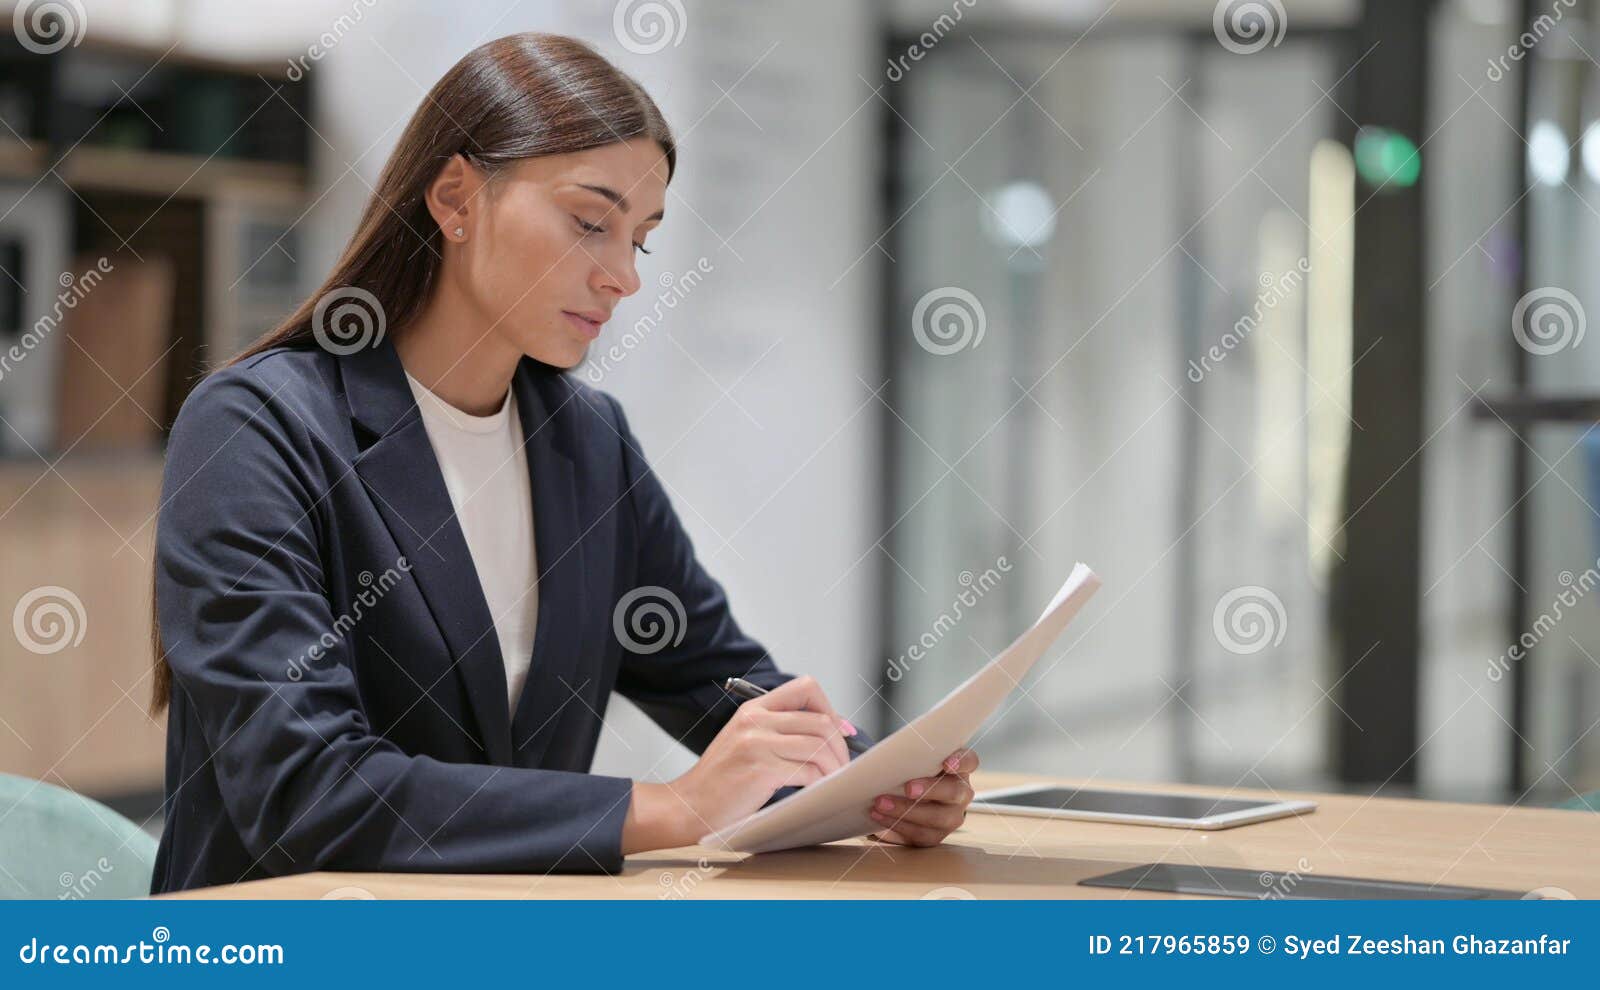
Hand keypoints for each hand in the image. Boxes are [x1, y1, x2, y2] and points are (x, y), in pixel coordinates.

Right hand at [665, 676, 856, 840]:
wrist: (687, 806)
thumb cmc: (721, 782)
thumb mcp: (746, 743)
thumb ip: (779, 733)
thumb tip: (829, 734)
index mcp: (754, 709)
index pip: (806, 687)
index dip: (831, 708)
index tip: (842, 732)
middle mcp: (755, 720)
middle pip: (820, 721)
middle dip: (841, 746)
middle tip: (844, 766)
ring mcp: (757, 743)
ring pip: (819, 745)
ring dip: (836, 767)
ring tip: (836, 782)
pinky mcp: (761, 769)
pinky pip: (809, 771)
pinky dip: (822, 782)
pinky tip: (820, 791)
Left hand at [866, 747, 978, 846]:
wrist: (912, 798)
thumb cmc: (913, 772)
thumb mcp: (916, 761)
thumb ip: (909, 753)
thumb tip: (872, 740)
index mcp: (959, 769)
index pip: (969, 761)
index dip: (960, 761)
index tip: (947, 763)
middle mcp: (961, 794)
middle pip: (953, 792)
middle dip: (929, 790)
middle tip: (908, 788)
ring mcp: (951, 817)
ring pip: (936, 818)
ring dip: (906, 812)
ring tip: (880, 804)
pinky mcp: (936, 836)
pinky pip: (920, 835)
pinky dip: (897, 828)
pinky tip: (879, 820)